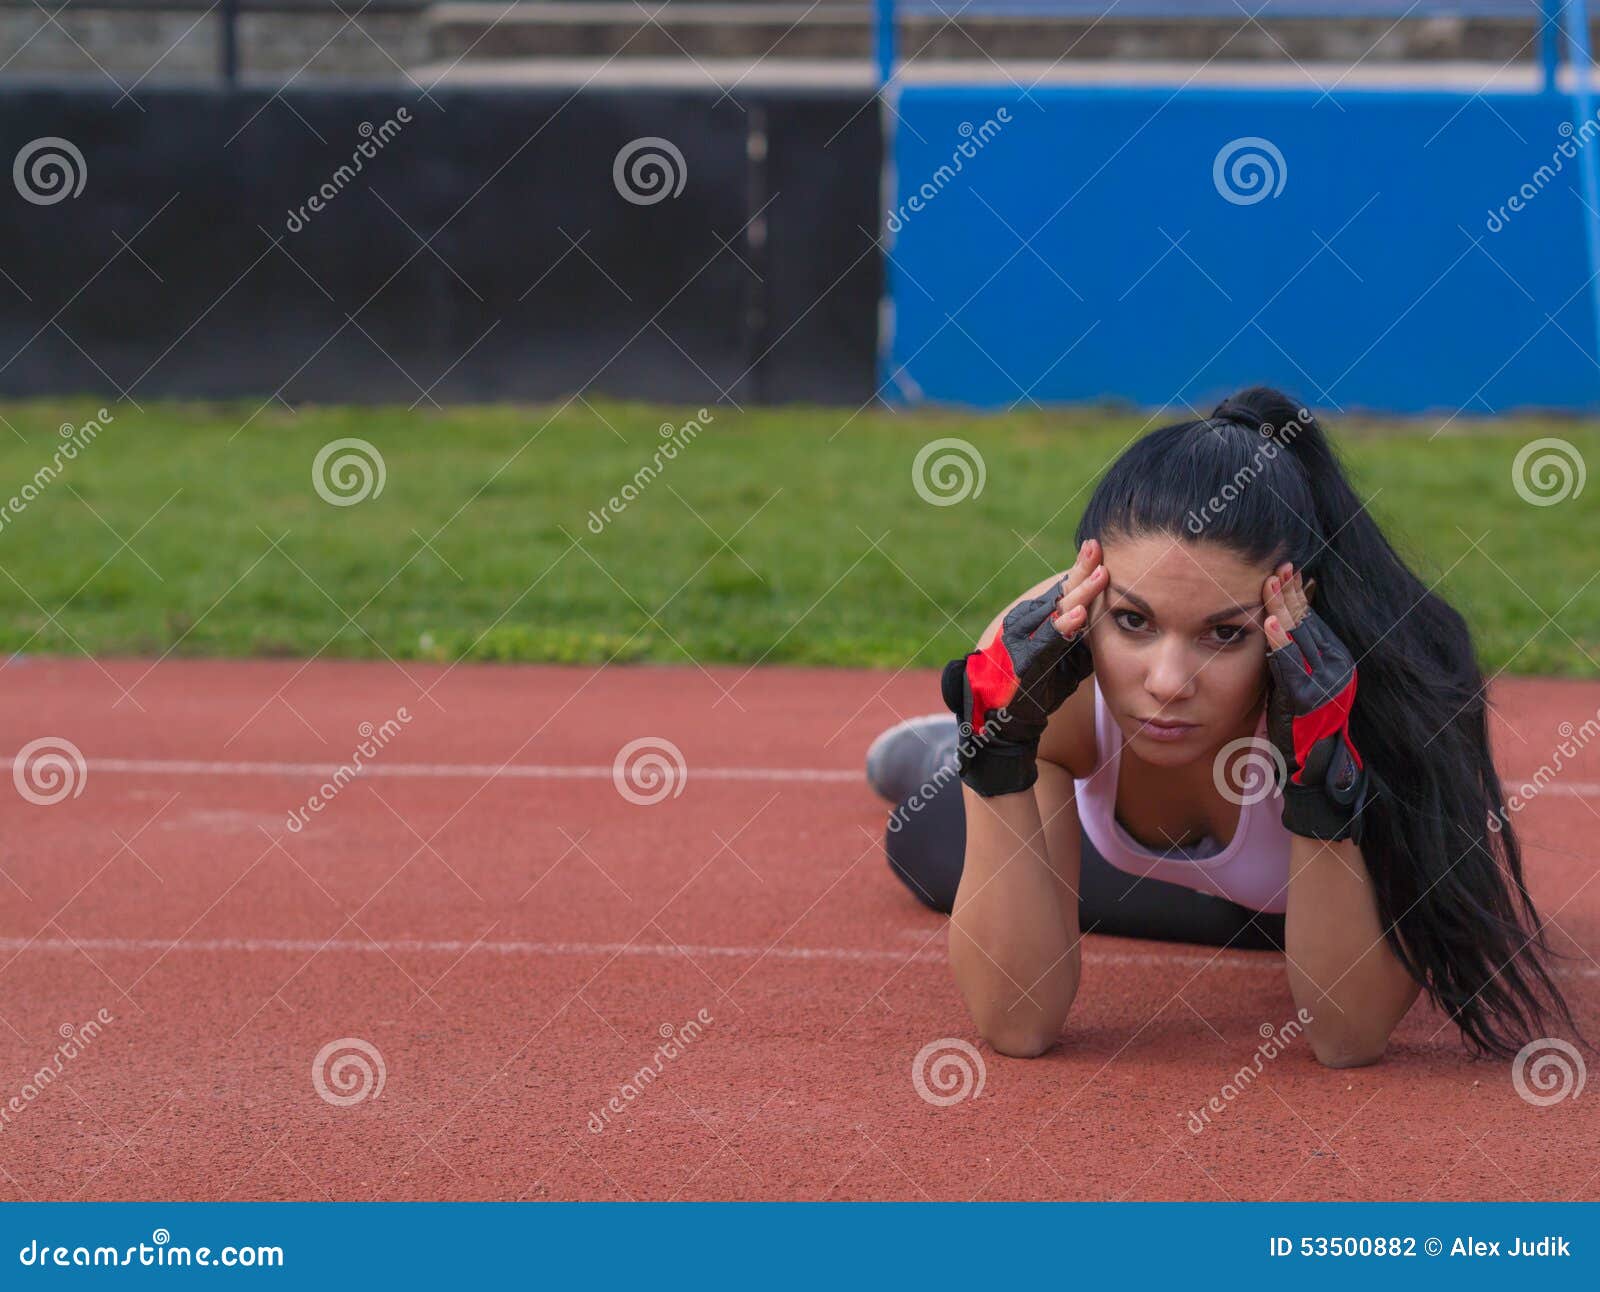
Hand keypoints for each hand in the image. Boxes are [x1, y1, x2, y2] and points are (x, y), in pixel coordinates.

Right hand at [940, 540, 1104, 796]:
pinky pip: (1045, 642)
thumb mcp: (1062, 659)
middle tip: (1097, 547)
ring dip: (1077, 593)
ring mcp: (1019, 642)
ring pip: (1053, 612)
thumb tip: (1107, 619)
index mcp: (1034, 620)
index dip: (1079, 570)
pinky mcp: (1021, 662)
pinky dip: (1062, 628)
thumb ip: (1079, 638)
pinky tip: (1079, 615)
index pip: (1061, 590)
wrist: (999, 721)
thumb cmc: (1034, 688)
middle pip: (1058, 593)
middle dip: (1079, 570)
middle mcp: (1023, 624)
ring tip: (1100, 575)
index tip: (1098, 547)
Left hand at [1262, 563, 1369, 840]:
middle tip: (1276, 563)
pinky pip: (1292, 667)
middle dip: (1290, 592)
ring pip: (1302, 638)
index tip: (1282, 567)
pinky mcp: (1311, 701)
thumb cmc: (1301, 731)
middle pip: (1308, 622)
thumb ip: (1291, 660)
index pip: (1312, 621)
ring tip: (1270, 581)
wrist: (1317, 775)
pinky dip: (1280, 644)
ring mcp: (1326, 685)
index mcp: (1334, 663)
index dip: (1296, 594)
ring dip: (1284, 608)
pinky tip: (1267, 623)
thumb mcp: (1297, 688)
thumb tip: (1275, 628)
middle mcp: (1336, 670)